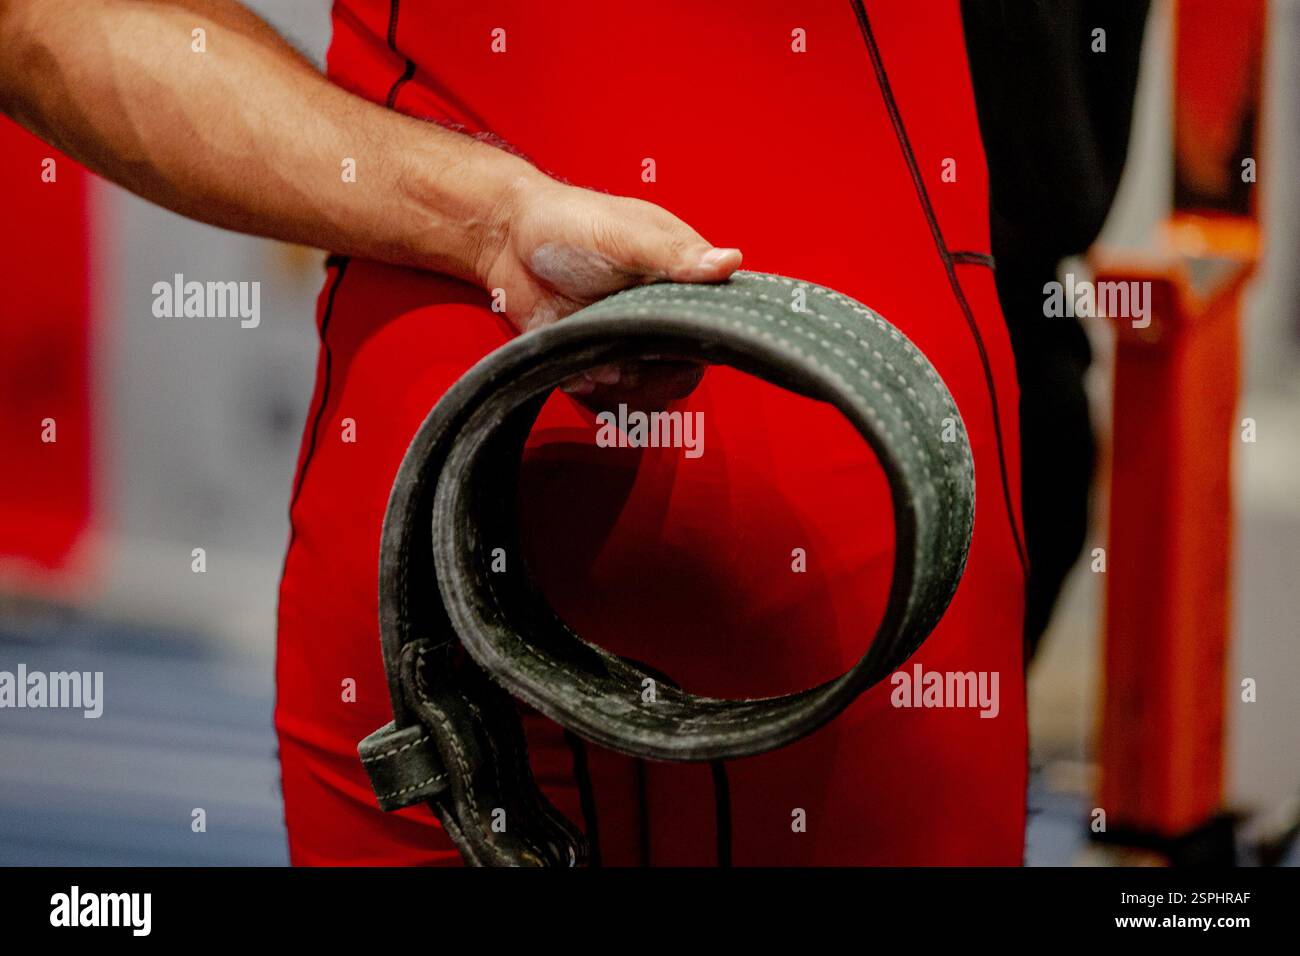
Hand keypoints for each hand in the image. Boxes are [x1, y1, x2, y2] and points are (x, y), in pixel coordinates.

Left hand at [473, 171, 741, 403]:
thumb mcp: (626, 234)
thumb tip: (732, 262)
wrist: (506, 240)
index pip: (715, 323)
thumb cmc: (570, 222)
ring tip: (597, 362)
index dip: (704, 341)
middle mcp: (661, 312)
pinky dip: (593, 388)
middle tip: (629, 358)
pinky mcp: (596, 358)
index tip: (678, 342)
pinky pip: (608, 392)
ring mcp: (628, 339)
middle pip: (687, 366)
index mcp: (681, 277)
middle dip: (659, 374)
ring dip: (625, 384)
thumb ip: (675, 255)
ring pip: (650, 388)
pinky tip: (576, 369)